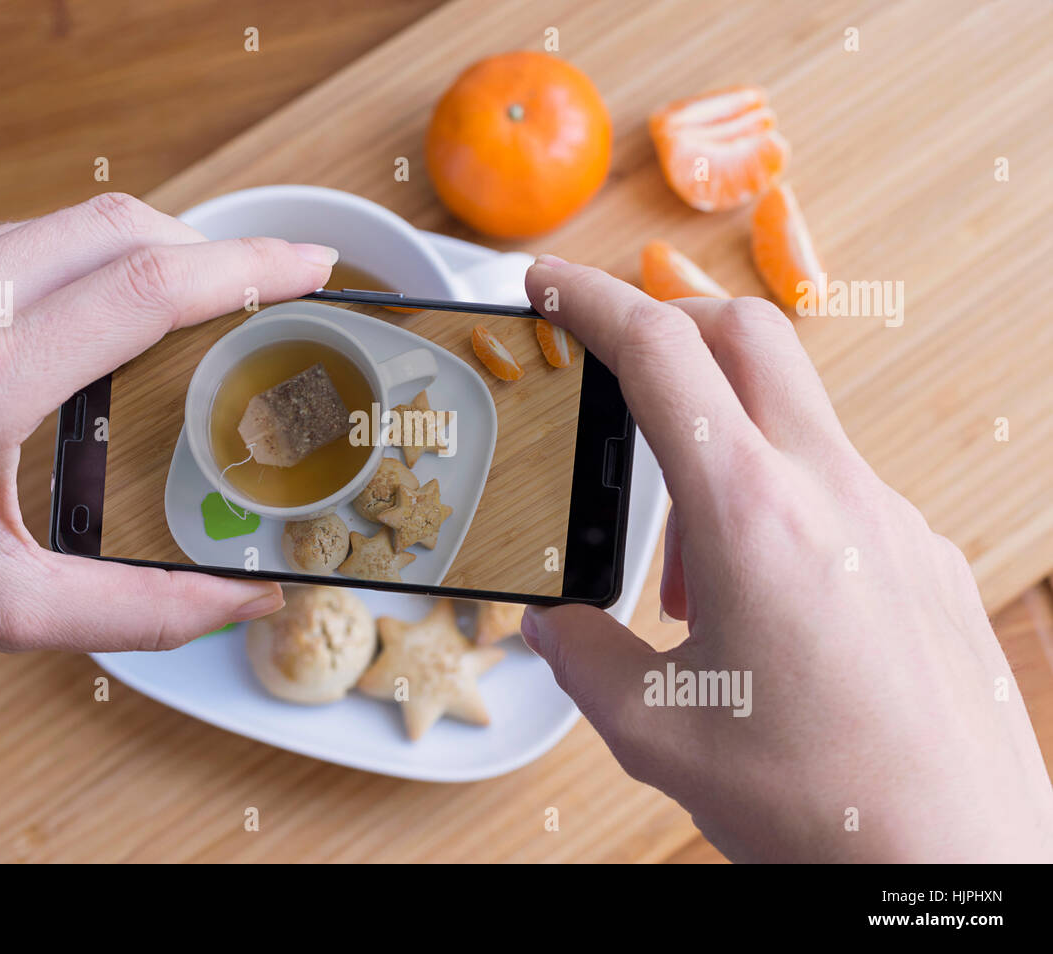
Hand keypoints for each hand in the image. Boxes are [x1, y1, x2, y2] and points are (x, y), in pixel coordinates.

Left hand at [0, 193, 337, 652]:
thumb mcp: (1, 611)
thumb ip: (139, 610)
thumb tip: (245, 600)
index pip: (146, 287)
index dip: (247, 265)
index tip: (311, 262)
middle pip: (117, 227)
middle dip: (211, 244)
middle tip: (269, 278)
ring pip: (65, 223)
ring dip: (146, 246)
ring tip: (195, 294)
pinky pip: (12, 238)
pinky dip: (78, 256)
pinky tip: (95, 305)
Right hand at [521, 255, 1052, 861]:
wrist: (954, 865)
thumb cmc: (818, 802)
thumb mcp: (656, 731)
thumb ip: (585, 658)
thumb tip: (554, 627)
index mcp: (753, 517)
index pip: (663, 356)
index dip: (593, 302)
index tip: (551, 285)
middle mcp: (833, 496)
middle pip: (747, 335)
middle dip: (667, 326)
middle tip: (613, 373)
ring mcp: (894, 522)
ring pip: (792, 420)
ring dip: (719, 448)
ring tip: (685, 571)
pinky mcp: (928, 560)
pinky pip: (838, 490)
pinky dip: (777, 505)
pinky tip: (762, 602)